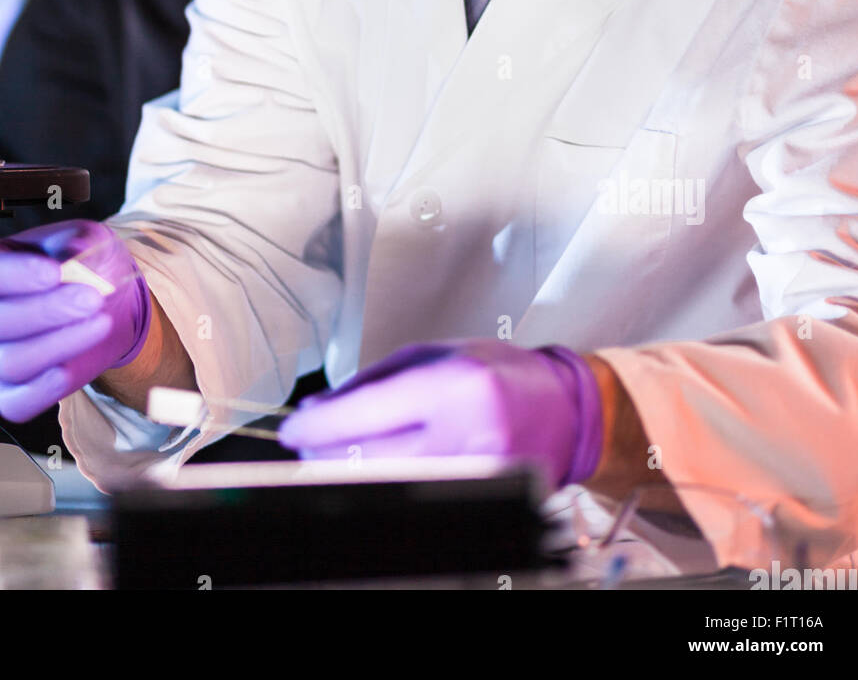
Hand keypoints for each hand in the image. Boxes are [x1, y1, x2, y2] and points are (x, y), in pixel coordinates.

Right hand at [0, 218, 150, 421]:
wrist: (103, 301)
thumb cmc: (82, 264)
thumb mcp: (85, 238)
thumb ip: (77, 242)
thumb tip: (73, 258)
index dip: (18, 275)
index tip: (55, 273)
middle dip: (49, 311)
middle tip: (92, 298)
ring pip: (10, 362)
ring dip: (60, 344)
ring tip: (99, 322)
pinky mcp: (8, 391)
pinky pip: (17, 403)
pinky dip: (45, 390)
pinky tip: (70, 368)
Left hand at [278, 340, 603, 492]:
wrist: (564, 410)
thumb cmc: (498, 373)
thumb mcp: (434, 355)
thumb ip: (374, 382)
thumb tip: (320, 411)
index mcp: (450, 386)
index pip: (365, 414)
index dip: (318, 426)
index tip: (294, 429)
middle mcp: (462, 435)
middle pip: (368, 460)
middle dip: (325, 453)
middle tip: (308, 443)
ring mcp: (473, 477)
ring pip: (385, 486)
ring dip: (349, 473)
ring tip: (336, 455)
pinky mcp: (480, 502)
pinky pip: (413, 498)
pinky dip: (383, 487)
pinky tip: (372, 472)